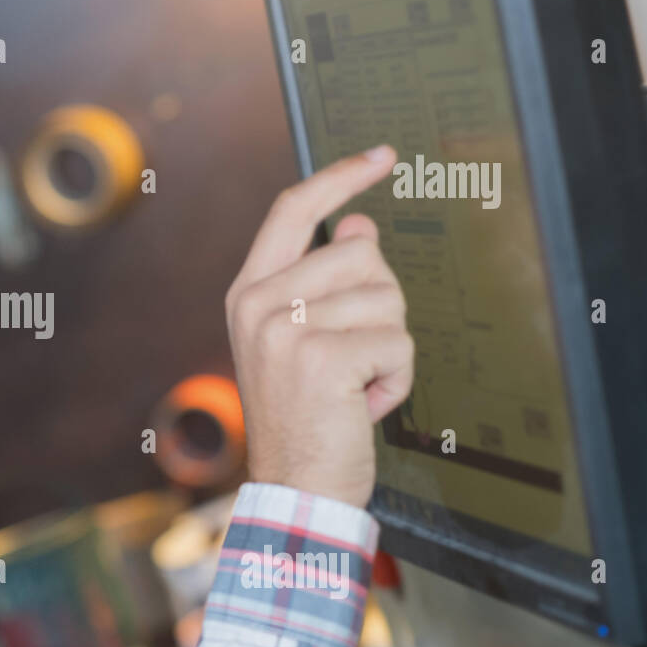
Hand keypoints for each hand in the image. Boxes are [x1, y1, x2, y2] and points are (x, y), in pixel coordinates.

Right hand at [224, 146, 413, 508]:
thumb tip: (358, 226)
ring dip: (390, 347)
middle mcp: (257, 304)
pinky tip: (366, 404)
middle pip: (360, 253)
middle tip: (354, 354)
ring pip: (387, 298)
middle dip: (380, 303)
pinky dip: (398, 379)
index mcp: (248, 293)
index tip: (381, 157)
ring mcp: (284, 329)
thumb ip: (320, 282)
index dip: (339, 177)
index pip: (292, 211)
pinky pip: (398, 342)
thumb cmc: (303, 417)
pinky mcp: (321, 357)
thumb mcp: (299, 341)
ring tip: (357, 385)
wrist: (292, 489)